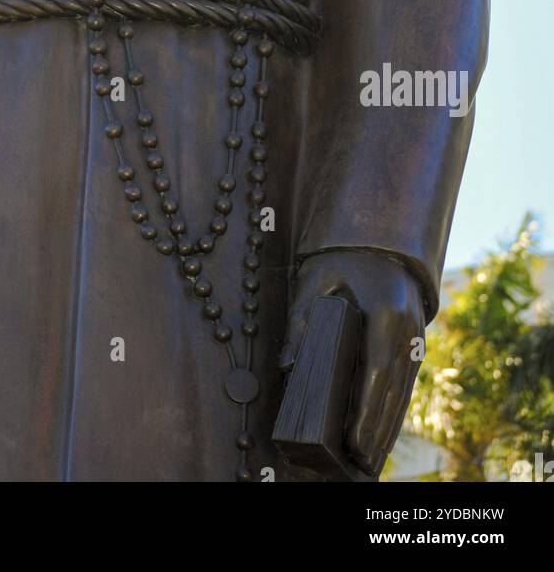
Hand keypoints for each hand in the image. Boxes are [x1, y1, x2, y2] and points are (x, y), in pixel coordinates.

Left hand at [280, 249, 425, 476]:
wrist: (379, 240)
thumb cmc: (341, 258)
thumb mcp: (314, 280)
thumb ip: (301, 321)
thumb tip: (286, 366)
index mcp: (386, 310)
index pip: (376, 370)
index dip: (367, 410)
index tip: (355, 441)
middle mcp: (407, 326)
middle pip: (393, 389)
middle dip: (378, 429)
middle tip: (360, 461)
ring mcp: (416, 335)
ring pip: (404, 390)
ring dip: (389, 426)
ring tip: (371, 458)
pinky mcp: (417, 341)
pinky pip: (406, 382)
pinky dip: (395, 409)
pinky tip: (383, 431)